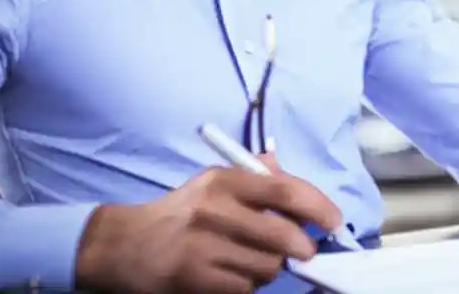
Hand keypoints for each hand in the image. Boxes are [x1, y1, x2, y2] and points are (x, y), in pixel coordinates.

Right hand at [74, 154, 340, 293]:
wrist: (125, 245)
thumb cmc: (181, 212)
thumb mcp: (212, 183)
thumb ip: (254, 178)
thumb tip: (290, 177)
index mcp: (223, 180)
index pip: (284, 191)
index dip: (317, 207)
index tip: (333, 221)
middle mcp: (214, 210)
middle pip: (283, 237)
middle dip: (303, 248)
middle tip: (304, 251)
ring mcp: (203, 247)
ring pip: (267, 267)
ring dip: (271, 269)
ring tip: (253, 260)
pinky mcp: (194, 279)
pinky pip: (245, 289)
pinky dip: (247, 286)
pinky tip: (232, 274)